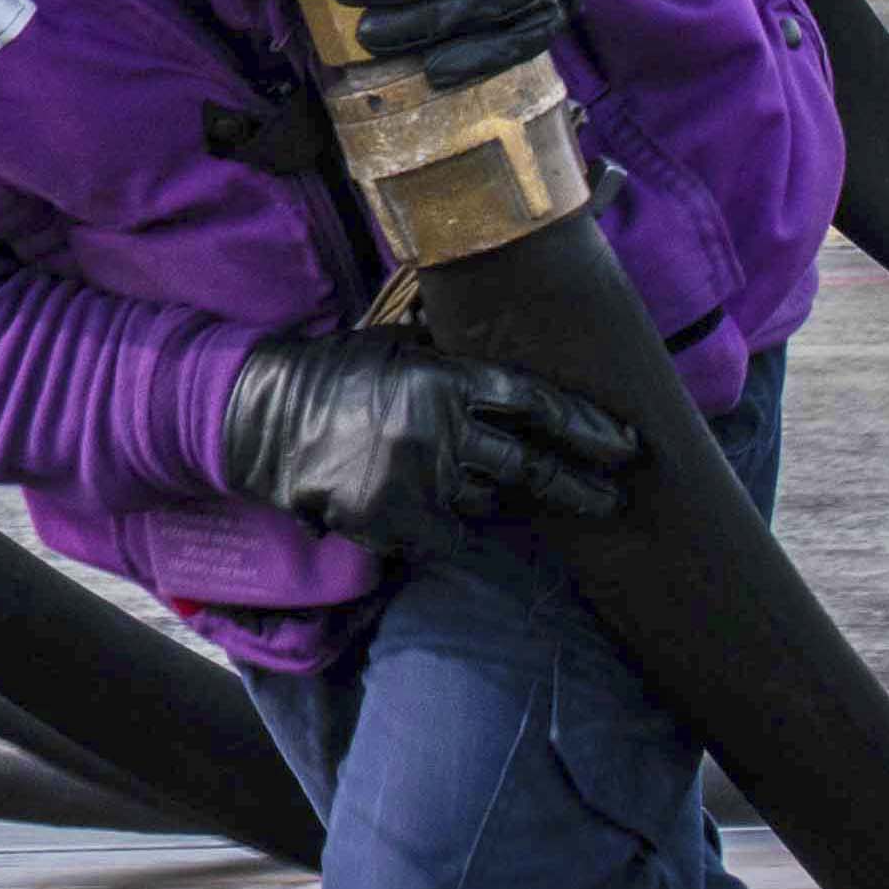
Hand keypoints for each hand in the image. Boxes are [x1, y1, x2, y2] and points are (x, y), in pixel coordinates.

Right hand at [222, 332, 639, 548]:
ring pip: (488, 500)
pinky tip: (478, 545)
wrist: (261, 419)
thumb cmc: (329, 374)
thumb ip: (446, 352)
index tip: (626, 444)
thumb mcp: (393, 343)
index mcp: (446, 379)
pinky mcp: (398, 521)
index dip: (587, 425)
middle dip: (582, 485)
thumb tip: (493, 354)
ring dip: (495, 498)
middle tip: (619, 498)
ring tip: (493, 494)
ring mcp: (421, 480)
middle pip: (532, 465)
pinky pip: (453, 539)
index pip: (537, 404)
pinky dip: (466, 540)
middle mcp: (443, 430)